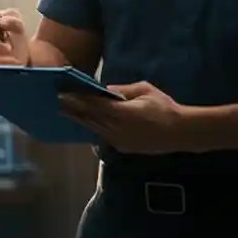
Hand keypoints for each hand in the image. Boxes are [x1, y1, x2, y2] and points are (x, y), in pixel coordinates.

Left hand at [59, 81, 190, 154]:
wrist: (181, 132)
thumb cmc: (164, 107)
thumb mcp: (144, 90)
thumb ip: (122, 90)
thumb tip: (105, 89)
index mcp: (122, 113)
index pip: (93, 105)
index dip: (77, 100)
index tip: (62, 94)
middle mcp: (116, 129)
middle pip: (89, 118)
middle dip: (73, 110)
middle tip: (56, 102)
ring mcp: (118, 141)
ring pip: (94, 128)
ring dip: (80, 120)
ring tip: (66, 112)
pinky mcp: (122, 147)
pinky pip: (103, 135)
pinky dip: (93, 127)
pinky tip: (86, 122)